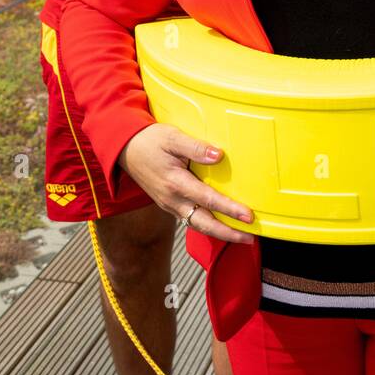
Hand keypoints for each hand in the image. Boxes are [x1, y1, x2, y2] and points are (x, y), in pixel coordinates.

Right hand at [118, 123, 254, 243]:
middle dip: (228, 233)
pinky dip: (208, 225)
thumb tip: (218, 155)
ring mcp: (170, 204)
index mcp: (175, 183)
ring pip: (197, 225)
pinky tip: (220, 224)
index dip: (230, 209)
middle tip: (249, 238)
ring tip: (240, 235)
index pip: (208, 199)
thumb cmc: (149, 141)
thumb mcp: (172, 137)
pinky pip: (191, 219)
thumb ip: (196, 147)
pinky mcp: (169, 204)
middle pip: (204, 223)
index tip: (248, 216)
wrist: (125, 148)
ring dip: (219, 233)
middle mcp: (172, 199)